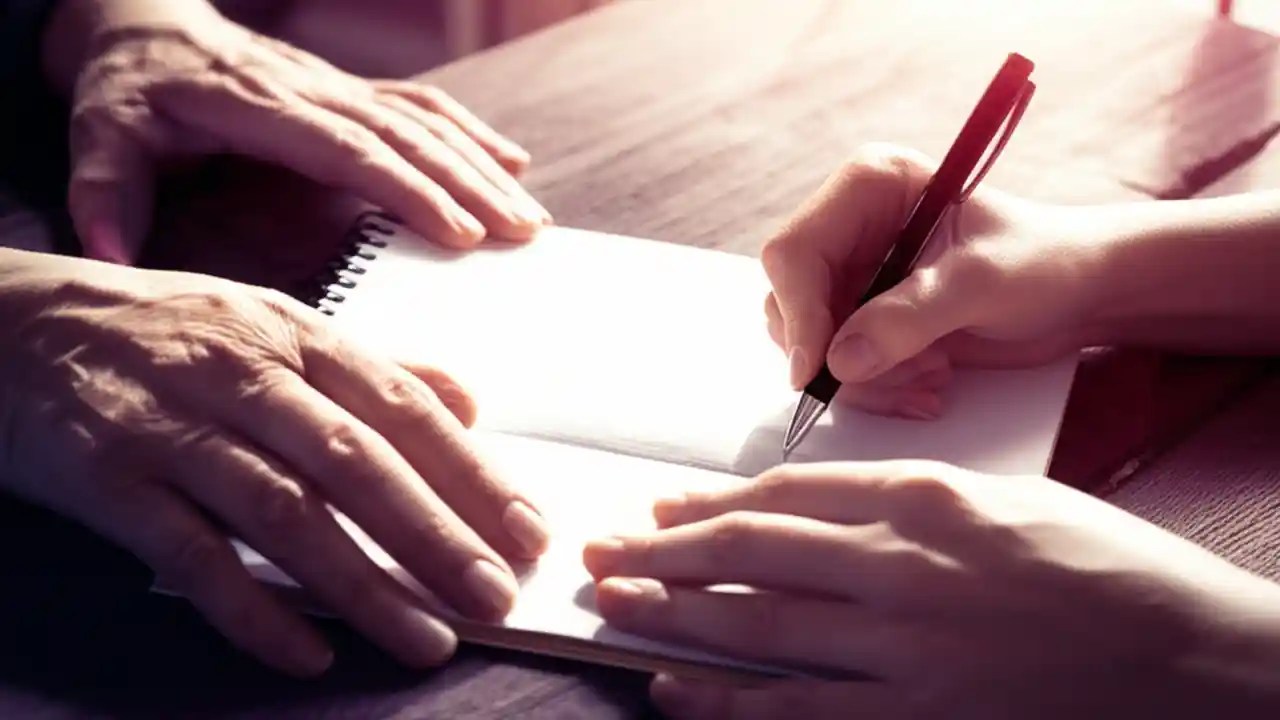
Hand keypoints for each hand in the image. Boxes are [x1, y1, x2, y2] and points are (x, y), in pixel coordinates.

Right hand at [0, 251, 549, 675]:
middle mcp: (241, 371)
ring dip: (364, 583)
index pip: (401, 407)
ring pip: (284, 511)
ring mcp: (172, 424)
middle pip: (356, 461)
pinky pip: (190, 554)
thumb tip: (468, 402)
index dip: (471, 473)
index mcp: (294, 332)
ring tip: (426, 638)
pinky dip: (250, 607)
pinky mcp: (108, 478)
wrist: (14, 325)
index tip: (527, 531)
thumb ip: (372, 365)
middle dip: (435, 534)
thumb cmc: (165, 329)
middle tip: (496, 597)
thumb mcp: (273, 323)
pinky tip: (307, 653)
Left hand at [54, 0, 548, 262]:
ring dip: (483, 165)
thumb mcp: (98, 135)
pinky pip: (422, 104)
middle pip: (405, 134)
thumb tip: (109, 255)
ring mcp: (337, 84)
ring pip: (425, 120)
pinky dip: (472, 132)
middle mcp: (311, 89)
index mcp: (257, 104)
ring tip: (531, 217)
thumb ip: (104, 193)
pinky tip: (513, 161)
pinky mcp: (351, 88)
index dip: (407, 187)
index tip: (458, 231)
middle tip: (520, 233)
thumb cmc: (129, 91)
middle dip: (470, 184)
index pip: (348, 147)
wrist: (147, 28)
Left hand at [583, 462, 1279, 718]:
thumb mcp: (1004, 500)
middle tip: (600, 553)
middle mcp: (902, 564)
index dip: (709, 502)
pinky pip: (799, 711)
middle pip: (752, 551)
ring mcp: (906, 646)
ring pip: (758, 623)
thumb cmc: (1106, 567)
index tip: (658, 507)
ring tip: (614, 606)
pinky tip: (674, 689)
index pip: (786, 494)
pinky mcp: (921, 717)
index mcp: (926, 497)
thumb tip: (818, 503)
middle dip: (663, 552)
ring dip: (673, 613)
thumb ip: (908, 498)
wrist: (1196, 655)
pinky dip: (727, 700)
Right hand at [761, 143, 1105, 418]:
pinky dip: (878, 386)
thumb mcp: (981, 284)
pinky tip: (929, 381)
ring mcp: (854, 274)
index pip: (794, 250)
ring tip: (932, 375)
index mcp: (870, 186)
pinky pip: (838, 364)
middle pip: (789, 300)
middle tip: (905, 375)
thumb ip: (908, 317)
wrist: (1081, 292)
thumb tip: (839, 360)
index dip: (798, 310)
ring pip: (810, 341)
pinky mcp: (864, 316)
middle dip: (839, 352)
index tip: (817, 369)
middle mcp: (850, 226)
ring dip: (865, 376)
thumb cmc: (1044, 261)